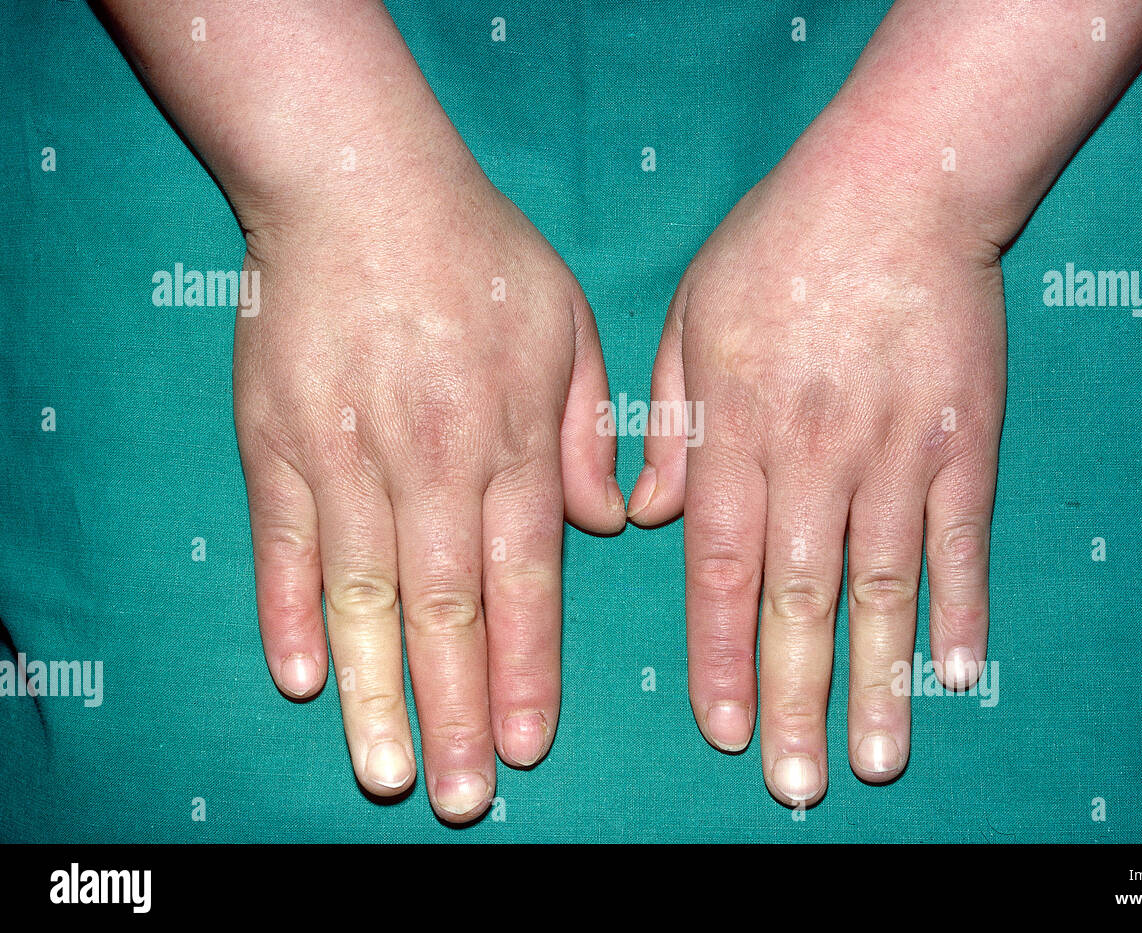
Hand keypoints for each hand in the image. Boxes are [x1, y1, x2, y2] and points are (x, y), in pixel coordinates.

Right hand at [234, 152, 622, 820]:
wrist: (359, 183)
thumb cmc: (477, 253)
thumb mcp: (569, 325)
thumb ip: (594, 429)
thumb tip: (607, 524)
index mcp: (513, 440)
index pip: (527, 582)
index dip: (529, 670)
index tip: (529, 745)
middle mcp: (433, 463)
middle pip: (448, 610)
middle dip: (459, 712)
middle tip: (463, 798)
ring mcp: (346, 455)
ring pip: (364, 596)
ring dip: (376, 692)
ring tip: (388, 770)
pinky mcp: (275, 441)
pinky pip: (283, 544)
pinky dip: (289, 612)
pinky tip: (300, 678)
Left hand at [630, 114, 1005, 805]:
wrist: (895, 186)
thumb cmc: (777, 249)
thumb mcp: (687, 319)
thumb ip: (666, 424)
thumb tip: (648, 516)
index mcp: (736, 433)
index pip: (718, 570)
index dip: (719, 657)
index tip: (720, 732)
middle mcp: (812, 458)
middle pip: (798, 599)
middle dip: (794, 698)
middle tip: (797, 784)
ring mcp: (895, 454)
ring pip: (881, 587)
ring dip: (878, 681)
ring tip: (876, 760)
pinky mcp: (964, 442)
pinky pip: (960, 541)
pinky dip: (959, 608)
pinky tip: (956, 674)